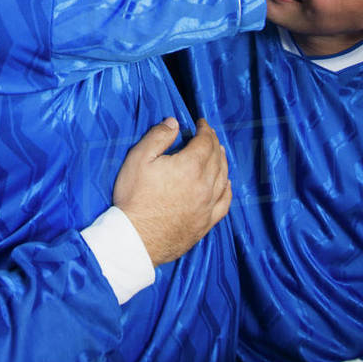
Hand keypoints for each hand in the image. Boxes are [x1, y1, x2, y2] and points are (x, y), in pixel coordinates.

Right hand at [113, 117, 230, 266]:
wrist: (136, 238)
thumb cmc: (135, 197)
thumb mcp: (139, 158)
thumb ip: (158, 136)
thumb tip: (174, 122)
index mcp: (190, 166)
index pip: (206, 142)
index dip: (205, 129)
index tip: (201, 122)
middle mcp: (205, 185)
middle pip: (217, 158)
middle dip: (214, 142)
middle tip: (208, 134)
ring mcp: (208, 206)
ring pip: (224, 178)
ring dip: (223, 161)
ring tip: (219, 152)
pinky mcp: (206, 223)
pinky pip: (225, 202)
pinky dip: (228, 189)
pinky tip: (226, 184)